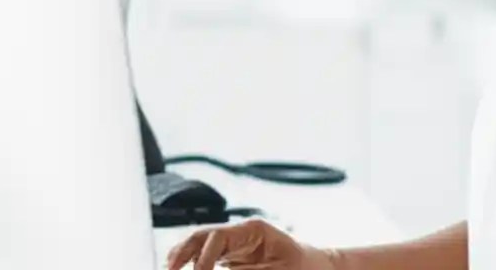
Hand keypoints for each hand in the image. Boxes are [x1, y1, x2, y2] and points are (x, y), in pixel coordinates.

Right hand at [165, 218, 337, 269]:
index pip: (216, 237)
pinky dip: (190, 266)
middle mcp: (239, 234)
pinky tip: (177, 269)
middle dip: (181, 254)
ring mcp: (233, 246)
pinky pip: (204, 260)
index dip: (202, 258)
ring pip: (198, 247)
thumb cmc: (304, 267)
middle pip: (201, 237)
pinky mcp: (230, 260)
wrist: (318, 267)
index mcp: (252, 230)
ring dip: (180, 259)